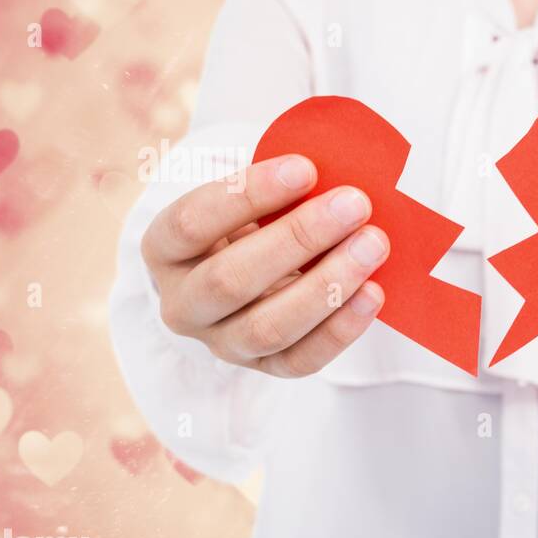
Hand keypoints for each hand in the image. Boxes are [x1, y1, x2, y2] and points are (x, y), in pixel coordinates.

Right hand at [141, 154, 388, 376]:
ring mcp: (220, 343)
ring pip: (267, 327)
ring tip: (372, 246)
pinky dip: (341, 329)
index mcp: (164, 250)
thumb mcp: (249, 199)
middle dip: (299, 238)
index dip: (247, 194)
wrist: (251, 275)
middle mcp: (182, 304)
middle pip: (231, 280)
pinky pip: (301, 360)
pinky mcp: (263, 369)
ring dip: (326, 286)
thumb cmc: (252, 223)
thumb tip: (336, 170)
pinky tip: (373, 293)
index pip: (192, 222)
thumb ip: (279, 187)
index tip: (305, 168)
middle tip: (354, 204)